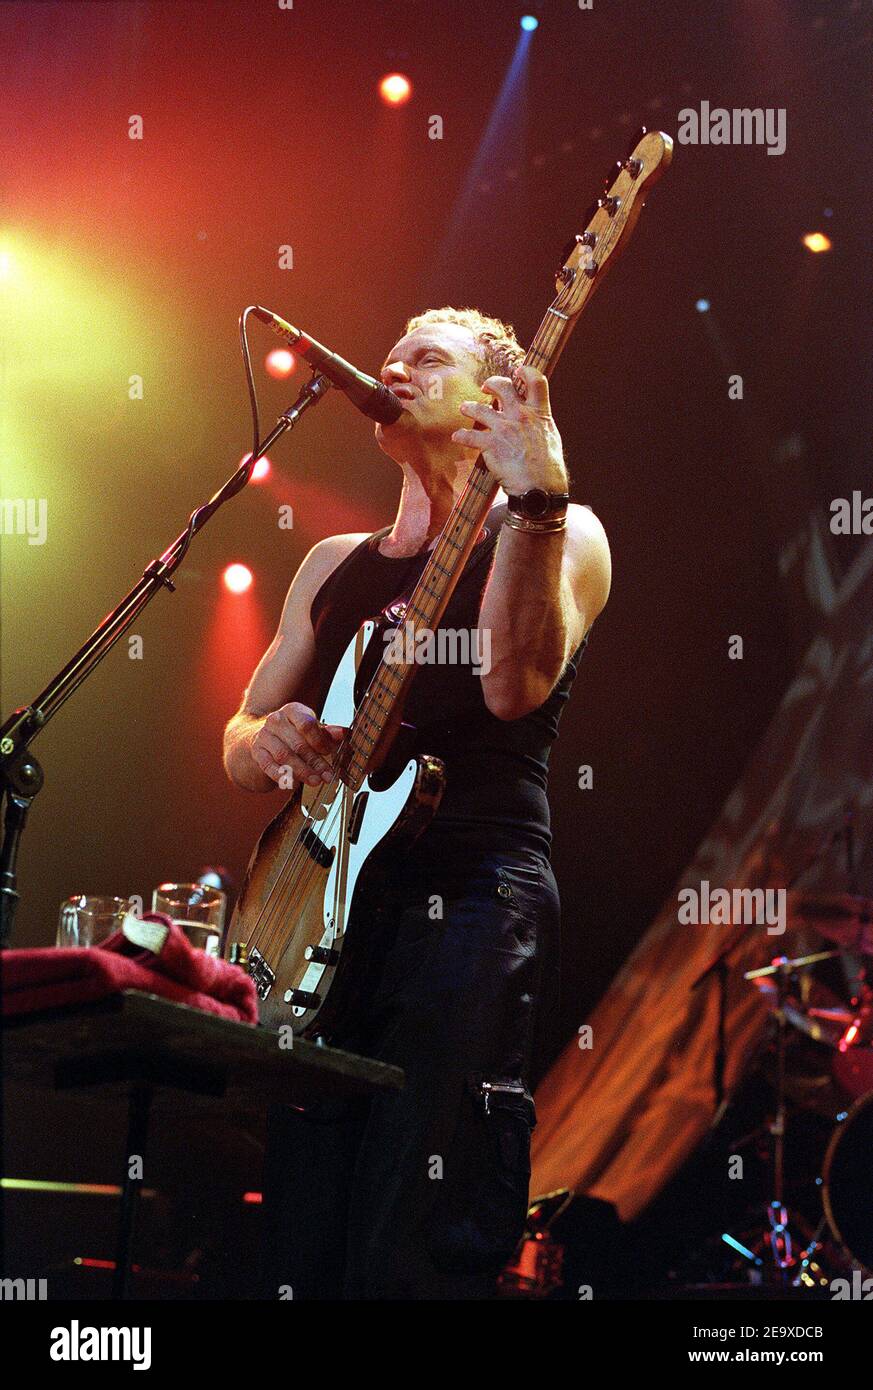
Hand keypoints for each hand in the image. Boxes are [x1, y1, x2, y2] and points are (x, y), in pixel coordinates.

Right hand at [249, 703, 344, 787]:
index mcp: (292, 710)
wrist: (261, 735)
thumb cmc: (292, 732)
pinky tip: (292, 783)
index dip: (319, 740)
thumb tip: (344, 734)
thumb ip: (327, 733)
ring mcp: (264, 736)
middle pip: (298, 743)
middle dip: (315, 762)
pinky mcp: (257, 752)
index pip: (306, 724)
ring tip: (315, 781)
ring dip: (302, 771)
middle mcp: (276, 720)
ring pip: (285, 756)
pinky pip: (269, 766)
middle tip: (327, 775)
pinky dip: (281, 776)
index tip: (329, 752)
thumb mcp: (309, 729)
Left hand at [450, 364, 567, 494]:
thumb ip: (539, 423)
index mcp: (539, 413)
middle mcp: (520, 416)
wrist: (539, 489)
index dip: (526, 371)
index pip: (536, 380)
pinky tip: (457, 437)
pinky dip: (461, 436)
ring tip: (464, 408)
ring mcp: (504, 429)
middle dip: (491, 383)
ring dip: (469, 407)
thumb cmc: (548, 470)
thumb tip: (534, 419)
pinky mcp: (490, 445)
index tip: (518, 372)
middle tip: (486, 388)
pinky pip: (468, 436)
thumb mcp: (550, 438)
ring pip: (478, 409)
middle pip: (502, 386)